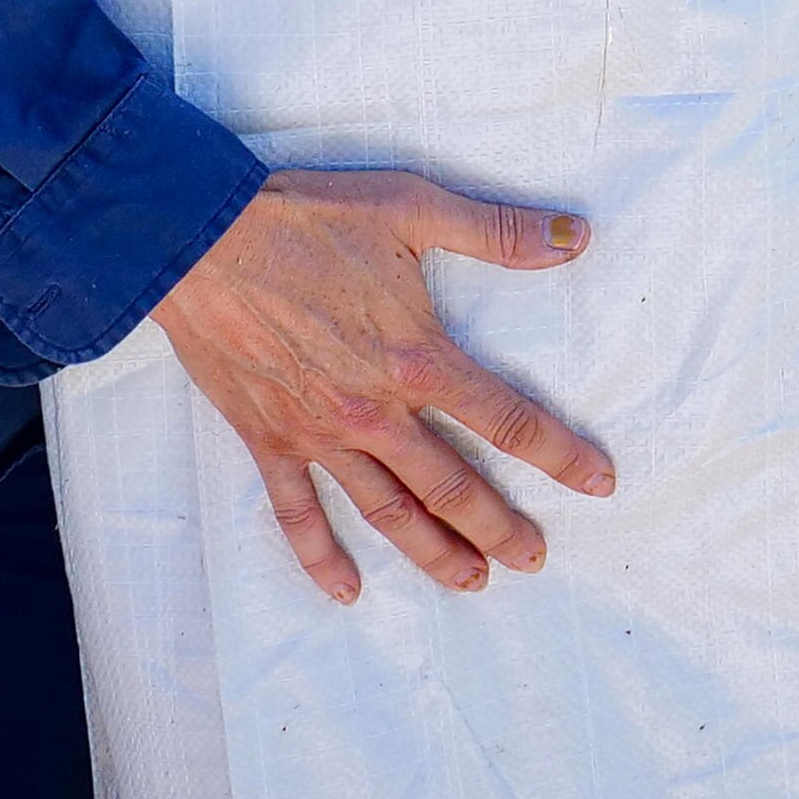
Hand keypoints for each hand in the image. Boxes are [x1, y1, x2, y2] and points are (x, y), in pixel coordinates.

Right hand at [150, 171, 615, 600]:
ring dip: (433, 552)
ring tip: (473, 582)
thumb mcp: (412, 208)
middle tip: (535, 557)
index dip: (560, 454)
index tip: (598, 484)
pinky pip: (297, 513)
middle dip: (500, 526)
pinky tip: (348, 591)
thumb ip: (498, 231)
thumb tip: (577, 237)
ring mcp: (319, 434)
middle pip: (453, 486)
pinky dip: (321, 556)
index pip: (508, 419)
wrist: (200, 240)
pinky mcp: (269, 440)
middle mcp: (375, 412)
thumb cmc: (307, 219)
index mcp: (418, 359)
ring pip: (388, 511)